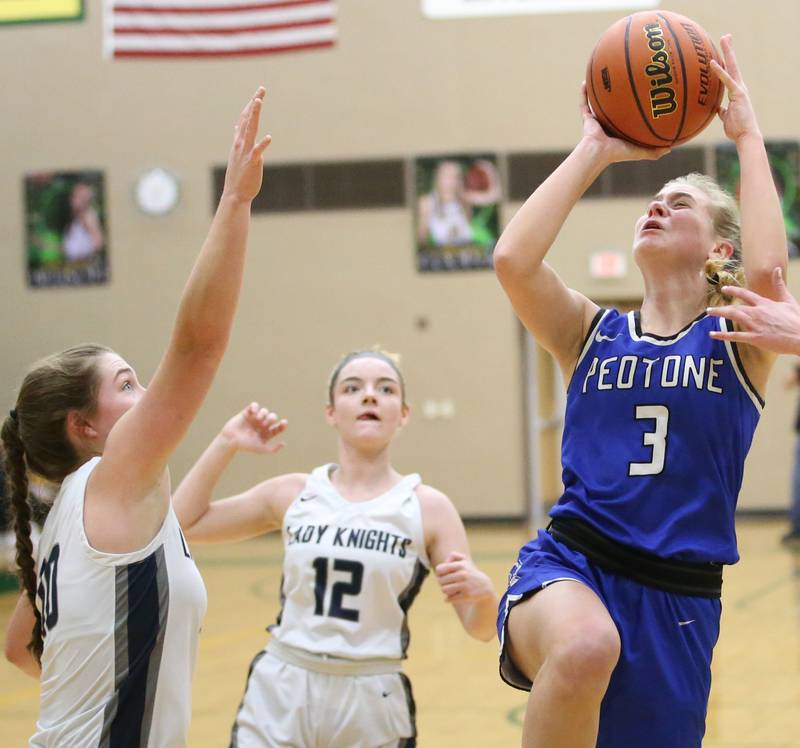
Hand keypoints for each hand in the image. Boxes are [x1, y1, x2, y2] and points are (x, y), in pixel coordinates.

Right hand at [219, 402, 286, 454]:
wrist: (230, 440)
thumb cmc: (245, 446)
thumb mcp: (261, 449)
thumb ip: (273, 449)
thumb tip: (284, 444)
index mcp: (266, 433)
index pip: (278, 427)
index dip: (283, 425)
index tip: (284, 423)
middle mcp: (261, 425)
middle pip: (272, 417)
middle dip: (271, 418)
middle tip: (265, 423)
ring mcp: (254, 418)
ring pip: (265, 411)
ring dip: (264, 413)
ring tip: (259, 419)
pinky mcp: (247, 413)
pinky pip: (254, 405)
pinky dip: (255, 407)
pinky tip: (254, 412)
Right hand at [222, 87, 272, 203]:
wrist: (235, 194)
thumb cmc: (239, 175)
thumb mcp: (237, 153)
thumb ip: (239, 139)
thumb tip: (238, 128)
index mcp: (239, 141)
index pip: (244, 119)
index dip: (251, 105)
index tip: (258, 94)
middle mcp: (241, 143)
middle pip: (248, 119)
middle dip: (255, 103)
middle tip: (261, 89)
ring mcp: (246, 152)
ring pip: (250, 130)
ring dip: (254, 115)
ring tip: (259, 101)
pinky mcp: (253, 162)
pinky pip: (257, 152)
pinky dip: (262, 144)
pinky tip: (269, 137)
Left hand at [434, 551, 494, 602]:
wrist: (484, 586)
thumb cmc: (469, 572)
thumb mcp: (464, 561)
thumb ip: (453, 556)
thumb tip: (442, 567)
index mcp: (461, 565)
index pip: (439, 570)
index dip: (439, 573)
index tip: (443, 575)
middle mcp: (463, 574)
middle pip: (440, 580)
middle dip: (442, 583)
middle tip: (447, 583)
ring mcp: (465, 585)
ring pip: (444, 590)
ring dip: (446, 590)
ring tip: (450, 589)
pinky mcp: (466, 595)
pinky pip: (450, 598)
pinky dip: (450, 598)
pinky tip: (453, 596)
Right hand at [579, 82, 669, 163]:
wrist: (598, 153)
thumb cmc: (617, 153)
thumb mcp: (639, 152)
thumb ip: (654, 151)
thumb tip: (670, 148)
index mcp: (619, 129)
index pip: (627, 115)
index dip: (633, 105)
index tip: (642, 93)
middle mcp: (608, 123)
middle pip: (614, 104)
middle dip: (619, 93)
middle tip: (626, 78)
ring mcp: (597, 119)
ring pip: (598, 100)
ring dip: (600, 88)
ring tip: (605, 74)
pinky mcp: (587, 117)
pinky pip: (584, 102)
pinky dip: (584, 92)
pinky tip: (586, 79)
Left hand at [708, 267, 799, 354]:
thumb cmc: (796, 319)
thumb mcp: (788, 300)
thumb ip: (779, 285)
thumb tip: (776, 269)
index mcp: (765, 304)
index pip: (745, 294)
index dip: (733, 291)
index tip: (723, 289)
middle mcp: (757, 313)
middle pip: (734, 308)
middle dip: (720, 308)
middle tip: (708, 309)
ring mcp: (755, 325)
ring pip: (733, 318)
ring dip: (719, 315)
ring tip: (708, 315)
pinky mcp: (755, 338)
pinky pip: (735, 336)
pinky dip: (722, 335)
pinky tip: (712, 335)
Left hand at [711, 35, 760, 144]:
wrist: (745, 135)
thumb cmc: (736, 128)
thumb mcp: (726, 117)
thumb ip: (722, 111)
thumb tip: (718, 108)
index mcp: (736, 92)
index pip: (729, 73)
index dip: (725, 62)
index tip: (721, 52)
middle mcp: (739, 87)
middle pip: (733, 65)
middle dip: (729, 50)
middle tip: (725, 36)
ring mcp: (740, 89)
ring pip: (732, 67)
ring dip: (727, 52)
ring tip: (724, 38)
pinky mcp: (738, 94)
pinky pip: (727, 80)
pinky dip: (720, 71)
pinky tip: (712, 63)